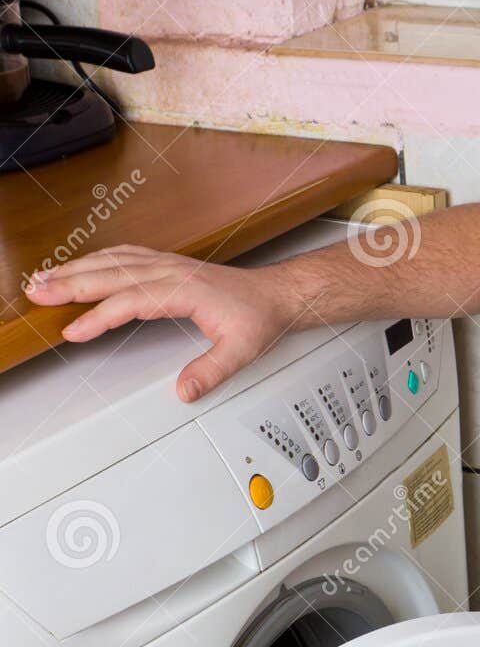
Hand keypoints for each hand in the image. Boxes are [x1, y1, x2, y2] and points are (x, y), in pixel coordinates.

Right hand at [23, 246, 292, 402]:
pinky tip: (81, 265)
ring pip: (113, 261)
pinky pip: (125, 256)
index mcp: (184, 290)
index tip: (74, 331)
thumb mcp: (241, 352)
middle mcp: (171, 271)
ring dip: (77, 267)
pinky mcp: (167, 265)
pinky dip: (97, 260)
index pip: (131, 302)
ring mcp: (168, 265)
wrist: (275, 294)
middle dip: (71, 282)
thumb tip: (185, 391)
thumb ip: (211, 372)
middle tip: (37, 292)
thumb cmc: (258, 318)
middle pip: (112, 274)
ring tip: (45, 278)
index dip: (100, 317)